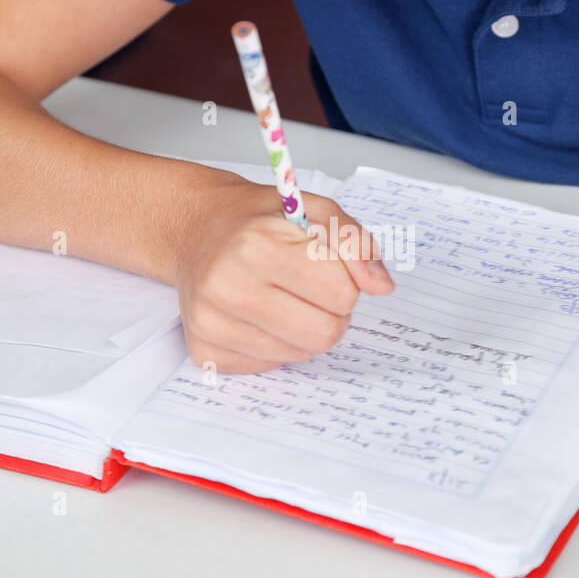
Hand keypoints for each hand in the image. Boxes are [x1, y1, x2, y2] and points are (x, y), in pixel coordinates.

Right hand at [175, 175, 393, 372]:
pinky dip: (275, 346)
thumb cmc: (260, 220)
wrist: (197, 229)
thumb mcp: (315, 210)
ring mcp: (210, 322)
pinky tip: (257, 315)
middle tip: (313, 291)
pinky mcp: (203, 349)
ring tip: (283, 299)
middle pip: (324, 334)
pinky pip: (269, 367)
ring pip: (299, 355)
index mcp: (259, 245)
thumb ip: (355, 243)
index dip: (345, 282)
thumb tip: (381, 286)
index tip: (326, 267)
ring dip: (303, 331)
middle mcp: (227, 285)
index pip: (342, 294)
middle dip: (331, 314)